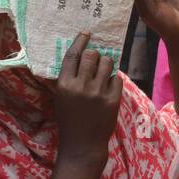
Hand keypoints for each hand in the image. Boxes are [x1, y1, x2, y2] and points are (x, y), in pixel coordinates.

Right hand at [53, 32, 121, 164]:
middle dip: (94, 55)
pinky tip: (107, 89)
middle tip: (94, 60)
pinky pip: (117, 78)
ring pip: (107, 63)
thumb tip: (82, 52)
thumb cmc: (70, 119)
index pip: (73, 54)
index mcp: (64, 84)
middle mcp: (80, 86)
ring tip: (102, 74)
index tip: (86, 34)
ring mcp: (98, 93)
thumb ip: (69, 77)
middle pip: (91, 55)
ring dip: (105, 64)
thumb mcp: (61, 97)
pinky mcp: (112, 100)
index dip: (80, 40)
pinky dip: (113, 80)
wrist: (82, 144)